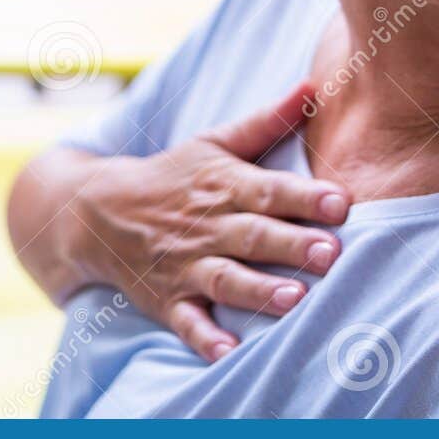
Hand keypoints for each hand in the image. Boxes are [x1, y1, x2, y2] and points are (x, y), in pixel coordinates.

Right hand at [72, 81, 349, 361]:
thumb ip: (267, 121)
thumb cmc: (172, 176)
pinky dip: (206, 339)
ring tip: (294, 299)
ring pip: (225, 278)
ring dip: (258, 290)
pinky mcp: (168, 299)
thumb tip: (314, 87)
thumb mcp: (214, 142)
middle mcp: (208, 226)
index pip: (269, 189)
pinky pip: (187, 322)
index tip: (341, 202)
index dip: (305, 197)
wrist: (97, 212)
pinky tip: (229, 352)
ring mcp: (186, 265)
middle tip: (331, 253)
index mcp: (224, 185)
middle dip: (292, 244)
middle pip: (253, 235)